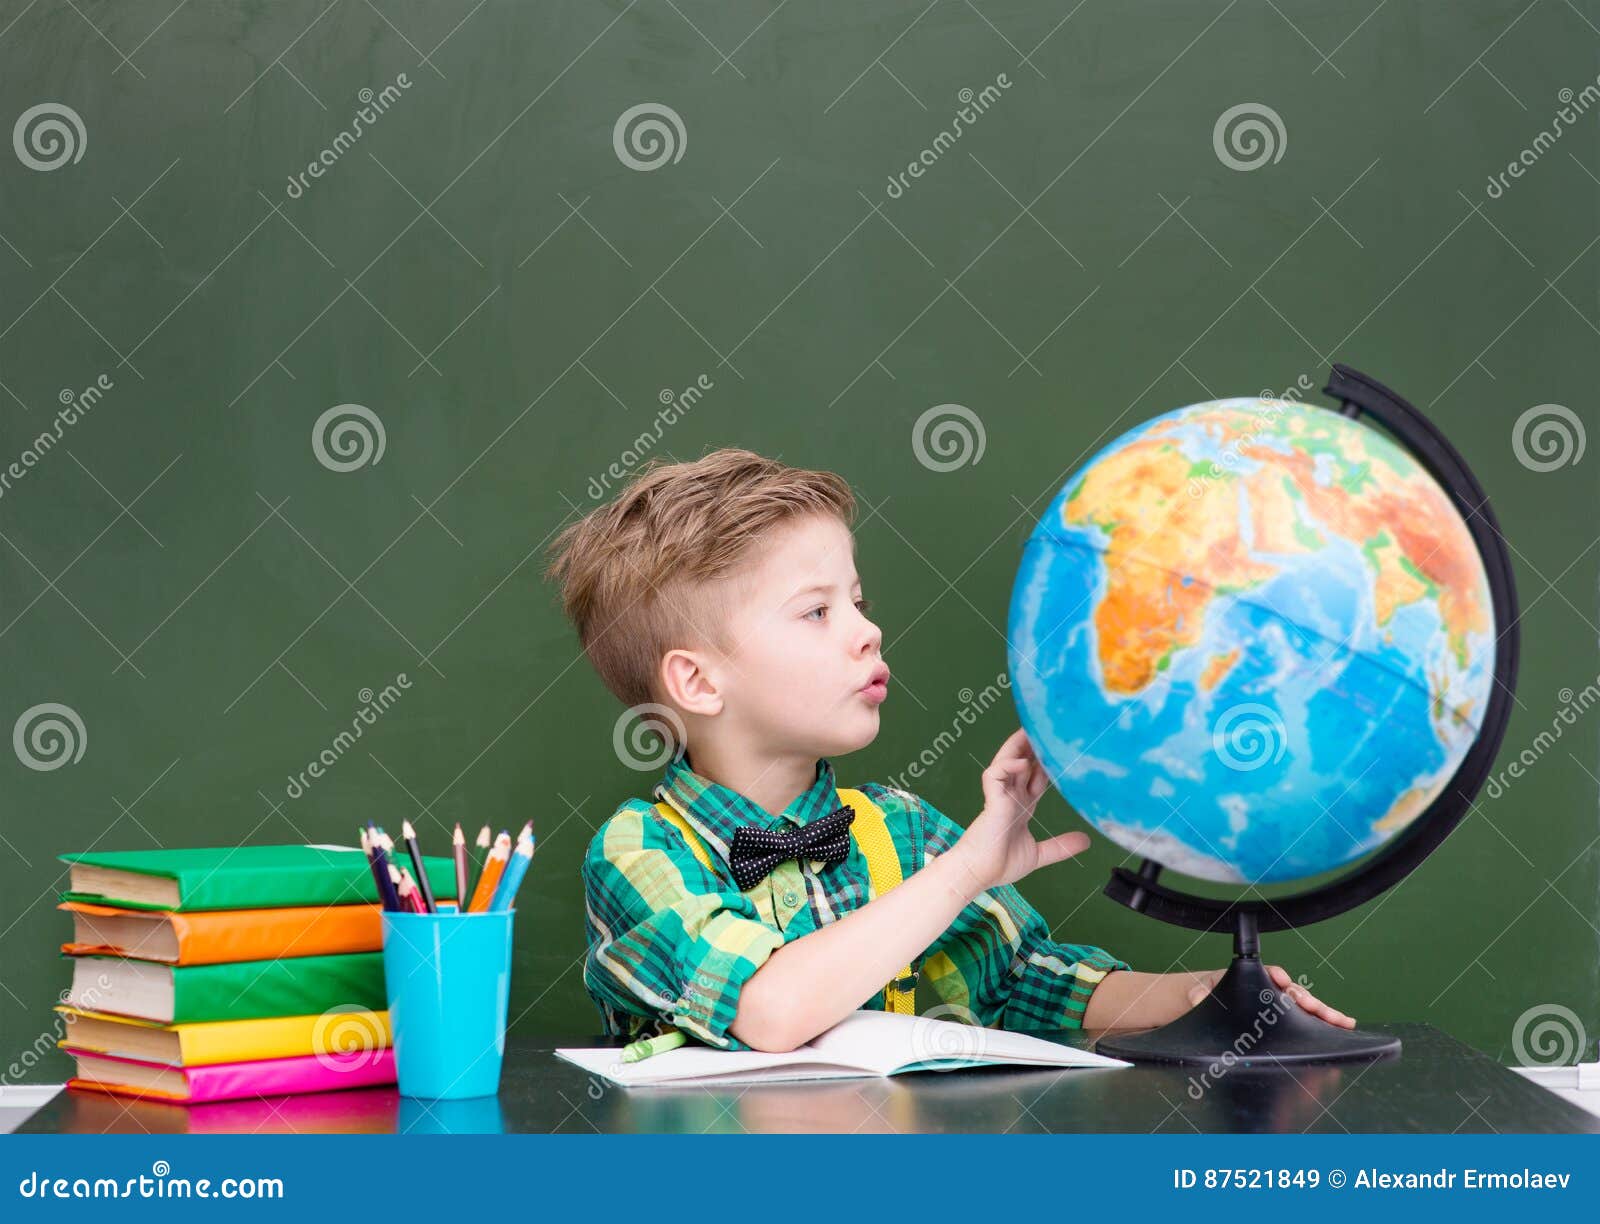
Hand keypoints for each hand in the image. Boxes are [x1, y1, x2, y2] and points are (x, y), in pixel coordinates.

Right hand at [949, 728, 1090, 891]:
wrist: (981, 876)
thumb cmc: (1001, 865)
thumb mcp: (1039, 854)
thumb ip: (1061, 846)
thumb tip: (1086, 840)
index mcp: (1020, 805)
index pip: (1035, 776)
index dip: (1047, 763)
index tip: (1063, 751)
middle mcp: (1011, 796)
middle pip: (1022, 761)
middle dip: (1033, 746)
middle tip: (1050, 730)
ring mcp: (1000, 796)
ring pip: (1007, 760)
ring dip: (1018, 745)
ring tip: (1032, 730)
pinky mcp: (991, 800)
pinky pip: (995, 774)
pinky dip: (1008, 765)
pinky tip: (1024, 763)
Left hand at [1183, 964, 1356, 1028]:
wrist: (1208, 1002)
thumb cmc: (1208, 992)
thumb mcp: (1201, 991)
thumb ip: (1200, 993)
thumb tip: (1198, 997)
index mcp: (1254, 978)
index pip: (1270, 974)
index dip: (1278, 977)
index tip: (1284, 982)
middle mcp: (1271, 990)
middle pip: (1295, 993)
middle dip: (1312, 1002)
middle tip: (1326, 1013)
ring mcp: (1280, 1005)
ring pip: (1306, 1008)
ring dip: (1324, 1015)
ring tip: (1344, 1024)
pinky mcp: (1283, 1021)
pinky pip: (1305, 1022)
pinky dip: (1321, 1027)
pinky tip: (1339, 1033)